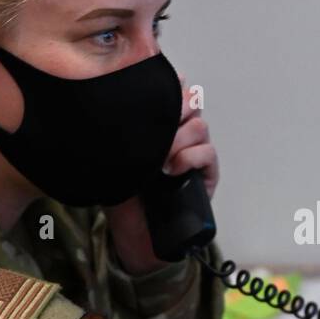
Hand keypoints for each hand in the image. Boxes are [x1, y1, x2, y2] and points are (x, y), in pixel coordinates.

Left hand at [106, 74, 218, 273]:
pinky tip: (172, 168)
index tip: (149, 94)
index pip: (173, 90)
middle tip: (155, 125)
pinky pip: (209, 153)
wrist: (133, 232)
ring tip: (159, 157)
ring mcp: (195, 154)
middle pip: (190, 102)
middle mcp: (180, 134)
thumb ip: (119, 129)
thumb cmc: (120, 192)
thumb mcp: (113, 154)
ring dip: (179, 137)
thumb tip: (111, 102)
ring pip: (199, 126)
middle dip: (174, 109)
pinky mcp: (207, 175)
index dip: (167, 86)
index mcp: (159, 124)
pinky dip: (191, 156)